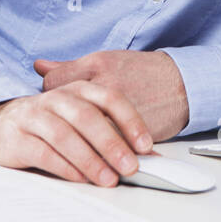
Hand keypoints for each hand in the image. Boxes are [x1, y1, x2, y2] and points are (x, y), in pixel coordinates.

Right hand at [0, 81, 154, 184]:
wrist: (1, 124)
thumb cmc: (51, 124)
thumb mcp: (81, 120)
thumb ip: (112, 131)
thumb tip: (150, 155)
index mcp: (77, 89)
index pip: (108, 98)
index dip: (130, 121)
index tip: (146, 146)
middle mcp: (55, 98)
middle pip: (87, 117)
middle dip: (111, 144)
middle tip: (130, 167)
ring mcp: (32, 116)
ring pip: (64, 135)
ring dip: (90, 160)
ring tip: (108, 179)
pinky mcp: (14, 138)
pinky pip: (43, 153)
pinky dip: (64, 167)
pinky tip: (80, 180)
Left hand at [33, 49, 188, 142]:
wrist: (182, 84)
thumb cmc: (142, 72)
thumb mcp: (106, 60)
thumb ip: (70, 67)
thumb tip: (39, 67)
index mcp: (96, 66)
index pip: (54, 82)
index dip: (49, 96)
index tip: (51, 106)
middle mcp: (106, 86)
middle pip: (68, 111)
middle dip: (60, 124)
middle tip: (57, 136)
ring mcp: (120, 110)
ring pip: (89, 133)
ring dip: (81, 148)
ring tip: (74, 153)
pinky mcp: (134, 131)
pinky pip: (113, 147)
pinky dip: (104, 156)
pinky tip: (98, 162)